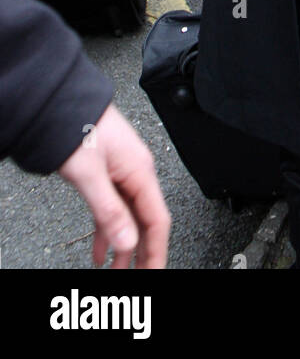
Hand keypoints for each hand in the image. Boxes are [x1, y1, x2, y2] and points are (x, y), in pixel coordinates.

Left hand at [58, 104, 169, 268]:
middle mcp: (136, 171)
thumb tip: (126, 241)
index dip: (156, 252)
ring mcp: (123, 172)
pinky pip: (115, 209)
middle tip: (134, 278)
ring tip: (115, 271)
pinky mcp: (109, 172)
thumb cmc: (78, 125)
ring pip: (129, 218)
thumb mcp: (89, 173)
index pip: (157, 220)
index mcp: (140, 170)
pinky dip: (109, 232)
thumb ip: (109, 209)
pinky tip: (100, 249)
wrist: (61, 102)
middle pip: (145, 222)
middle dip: (140, 254)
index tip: (152, 274)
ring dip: (124, 246)